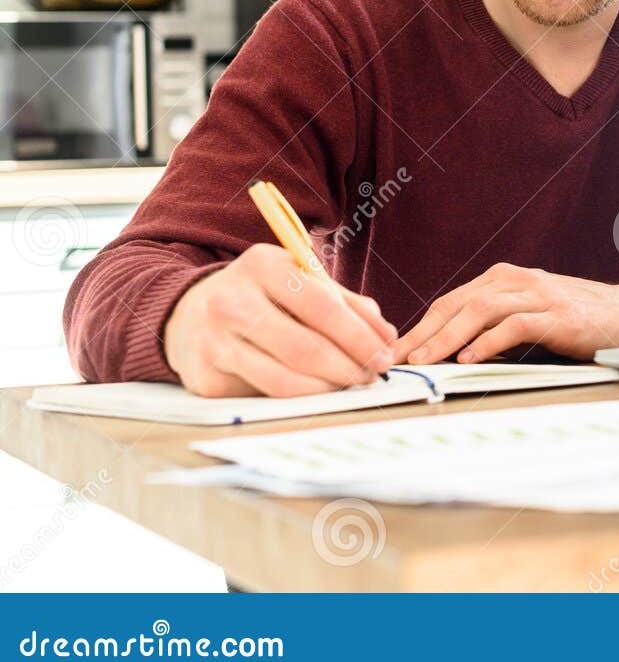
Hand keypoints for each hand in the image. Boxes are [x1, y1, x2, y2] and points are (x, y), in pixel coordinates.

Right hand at [163, 243, 397, 397]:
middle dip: (350, 366)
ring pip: (286, 379)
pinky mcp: (205, 376)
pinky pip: (264, 394)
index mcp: (262, 265)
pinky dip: (300, 396)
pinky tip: (318, 389)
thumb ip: (346, 303)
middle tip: (374, 374)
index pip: (322, 306)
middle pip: (306, 347)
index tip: (387, 352)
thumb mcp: (299, 281)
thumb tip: (386, 335)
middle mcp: (231, 300)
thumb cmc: (260, 295)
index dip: (360, 335)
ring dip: (329, 387)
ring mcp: (213, 341)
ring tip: (351, 383)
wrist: (187, 312)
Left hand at [392, 264, 618, 363]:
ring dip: (446, 338)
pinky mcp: (556, 315)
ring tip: (423, 361)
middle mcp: (517, 280)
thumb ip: (496, 324)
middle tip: (397, 360)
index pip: (451, 301)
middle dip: (423, 333)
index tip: (396, 351)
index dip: (420, 326)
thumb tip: (451, 352)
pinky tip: (468, 359)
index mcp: (505, 279)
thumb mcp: (530, 313)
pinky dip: (487, 343)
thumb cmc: (578, 318)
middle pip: (457, 304)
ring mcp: (538, 295)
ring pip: (479, 312)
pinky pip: (513, 325)